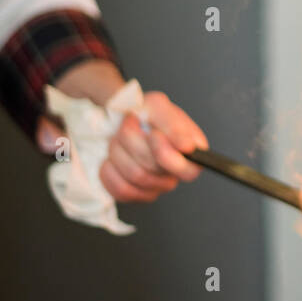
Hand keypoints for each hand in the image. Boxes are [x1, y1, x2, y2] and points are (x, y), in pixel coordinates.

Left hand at [35, 61, 206, 201]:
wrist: (123, 119)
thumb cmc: (145, 112)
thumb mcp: (158, 106)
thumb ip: (174, 124)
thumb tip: (188, 147)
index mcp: (191, 153)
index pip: (189, 171)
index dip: (165, 154)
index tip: (153, 134)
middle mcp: (176, 173)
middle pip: (151, 171)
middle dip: (133, 142)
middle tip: (129, 124)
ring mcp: (156, 187)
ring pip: (133, 178)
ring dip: (118, 152)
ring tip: (119, 138)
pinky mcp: (135, 194)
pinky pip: (120, 191)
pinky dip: (110, 170)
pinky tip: (112, 157)